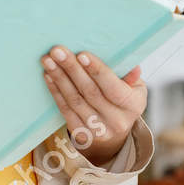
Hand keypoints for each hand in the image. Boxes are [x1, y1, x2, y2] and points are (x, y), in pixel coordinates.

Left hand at [41, 46, 145, 168]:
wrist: (115, 131)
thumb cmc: (124, 99)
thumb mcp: (135, 87)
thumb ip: (130, 76)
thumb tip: (132, 67)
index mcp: (133, 105)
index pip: (114, 88)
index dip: (97, 71)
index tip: (82, 54)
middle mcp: (117, 120)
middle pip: (90, 92)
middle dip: (72, 69)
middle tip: (57, 51)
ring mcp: (98, 130)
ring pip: (75, 100)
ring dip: (59, 78)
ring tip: (48, 60)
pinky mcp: (81, 133)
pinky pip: (65, 109)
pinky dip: (55, 91)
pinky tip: (48, 76)